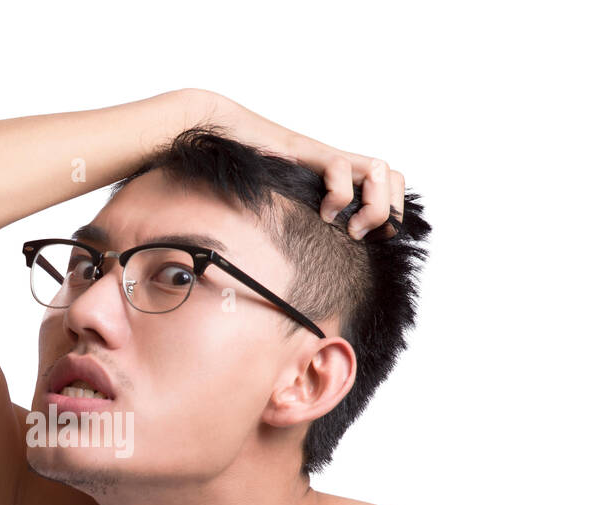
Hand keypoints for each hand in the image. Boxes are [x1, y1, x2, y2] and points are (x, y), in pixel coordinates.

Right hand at [184, 89, 405, 240]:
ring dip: (373, 206)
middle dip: (389, 213)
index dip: (390, 213)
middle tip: (361, 233)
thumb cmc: (245, 169)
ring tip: (350, 227)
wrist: (222, 131)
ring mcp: (324, 156)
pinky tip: (322, 211)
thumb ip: (299, 219)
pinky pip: (339, 167)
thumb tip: (307, 261)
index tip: (368, 238)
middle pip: (393, 177)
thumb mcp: (281, 203)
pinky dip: (339, 195)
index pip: (387, 184)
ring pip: (380, 170)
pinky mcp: (307, 151)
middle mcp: (336, 164)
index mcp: (335, 176)